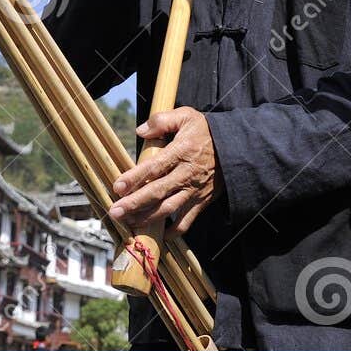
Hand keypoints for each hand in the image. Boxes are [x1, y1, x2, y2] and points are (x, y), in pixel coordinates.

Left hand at [108, 107, 219, 233]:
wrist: (236, 147)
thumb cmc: (207, 131)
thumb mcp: (186, 116)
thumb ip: (162, 120)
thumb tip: (140, 131)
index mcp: (181, 152)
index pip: (154, 167)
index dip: (135, 178)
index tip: (117, 186)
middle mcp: (186, 174)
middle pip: (157, 192)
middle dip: (134, 204)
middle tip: (115, 212)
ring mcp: (194, 190)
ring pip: (168, 209)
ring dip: (146, 218)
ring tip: (128, 222)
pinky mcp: (202, 201)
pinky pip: (187, 221)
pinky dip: (174, 231)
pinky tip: (159, 234)